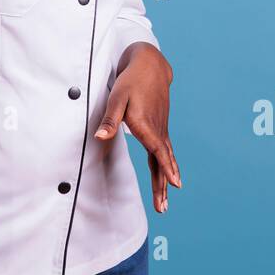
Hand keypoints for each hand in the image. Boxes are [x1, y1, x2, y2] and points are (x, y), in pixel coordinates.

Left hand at [94, 42, 181, 213]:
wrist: (150, 66)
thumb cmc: (131, 81)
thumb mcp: (117, 97)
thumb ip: (110, 119)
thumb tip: (100, 136)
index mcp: (146, 125)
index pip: (158, 151)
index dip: (166, 168)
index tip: (174, 185)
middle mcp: (157, 130)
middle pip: (163, 161)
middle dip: (162, 186)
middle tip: (163, 208)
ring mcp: (161, 130)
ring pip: (165, 159)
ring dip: (166, 180)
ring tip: (165, 202)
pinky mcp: (160, 128)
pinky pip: (165, 152)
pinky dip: (167, 166)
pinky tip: (168, 176)